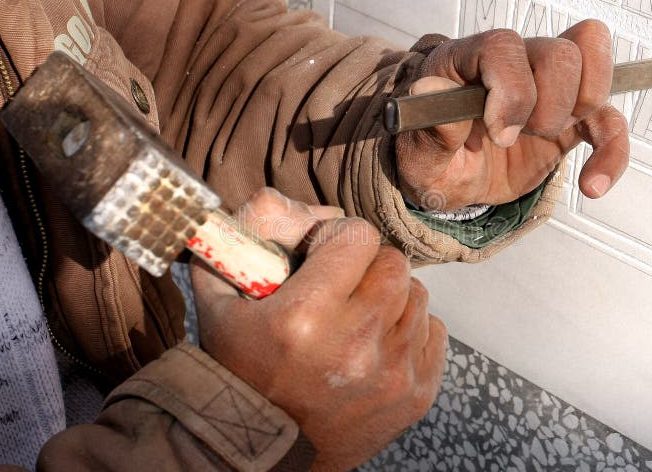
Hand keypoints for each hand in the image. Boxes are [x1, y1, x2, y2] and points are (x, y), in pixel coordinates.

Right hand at [191, 187, 447, 470]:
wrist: (259, 454)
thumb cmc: (237, 373)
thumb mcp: (216, 305)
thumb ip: (233, 245)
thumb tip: (267, 205)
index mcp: (304, 317)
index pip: (357, 236)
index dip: (340, 238)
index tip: (326, 254)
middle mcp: (354, 345)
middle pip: (394, 264)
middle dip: (369, 264)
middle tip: (346, 283)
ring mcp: (391, 373)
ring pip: (418, 295)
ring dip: (391, 297)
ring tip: (360, 316)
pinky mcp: (415, 396)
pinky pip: (434, 330)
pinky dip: (410, 329)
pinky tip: (379, 343)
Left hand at [396, 20, 629, 209]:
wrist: (448, 179)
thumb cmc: (430, 159)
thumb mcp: (418, 157)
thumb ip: (429, 129)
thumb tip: (431, 89)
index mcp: (466, 62)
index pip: (503, 47)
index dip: (511, 89)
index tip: (497, 133)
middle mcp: (511, 65)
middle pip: (560, 52)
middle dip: (548, 104)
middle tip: (515, 139)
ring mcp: (545, 88)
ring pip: (592, 61)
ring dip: (583, 110)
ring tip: (547, 140)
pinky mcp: (569, 120)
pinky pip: (610, 120)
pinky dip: (612, 152)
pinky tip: (593, 185)